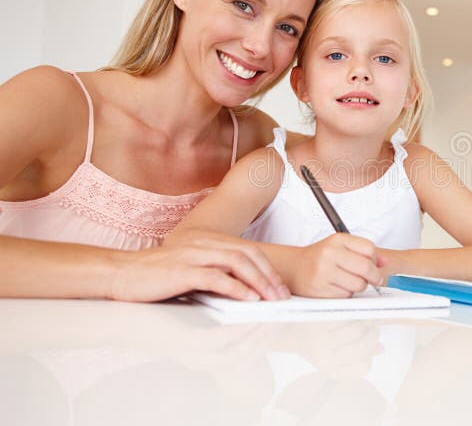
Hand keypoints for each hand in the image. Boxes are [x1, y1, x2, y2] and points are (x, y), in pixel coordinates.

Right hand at [109, 228, 289, 301]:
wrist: (121, 272)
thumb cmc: (157, 275)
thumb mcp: (191, 269)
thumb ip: (215, 272)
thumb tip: (245, 291)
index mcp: (208, 241)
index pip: (248, 250)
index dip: (268, 268)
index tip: (280, 287)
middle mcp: (204, 243)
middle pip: (248, 254)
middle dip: (269, 276)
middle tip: (281, 296)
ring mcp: (193, 255)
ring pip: (237, 263)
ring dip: (258, 281)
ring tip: (271, 299)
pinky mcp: (182, 270)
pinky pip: (216, 277)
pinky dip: (236, 288)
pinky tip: (248, 299)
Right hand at [290, 233, 382, 297]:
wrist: (293, 267)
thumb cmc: (320, 257)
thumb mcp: (340, 247)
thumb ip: (363, 252)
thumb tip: (384, 261)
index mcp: (337, 240)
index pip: (369, 248)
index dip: (375, 259)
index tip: (375, 265)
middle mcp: (329, 253)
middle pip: (366, 267)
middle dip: (374, 276)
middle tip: (374, 279)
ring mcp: (324, 271)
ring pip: (358, 285)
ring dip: (359, 286)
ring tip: (349, 281)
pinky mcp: (320, 289)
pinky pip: (346, 296)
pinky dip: (346, 294)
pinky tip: (337, 287)